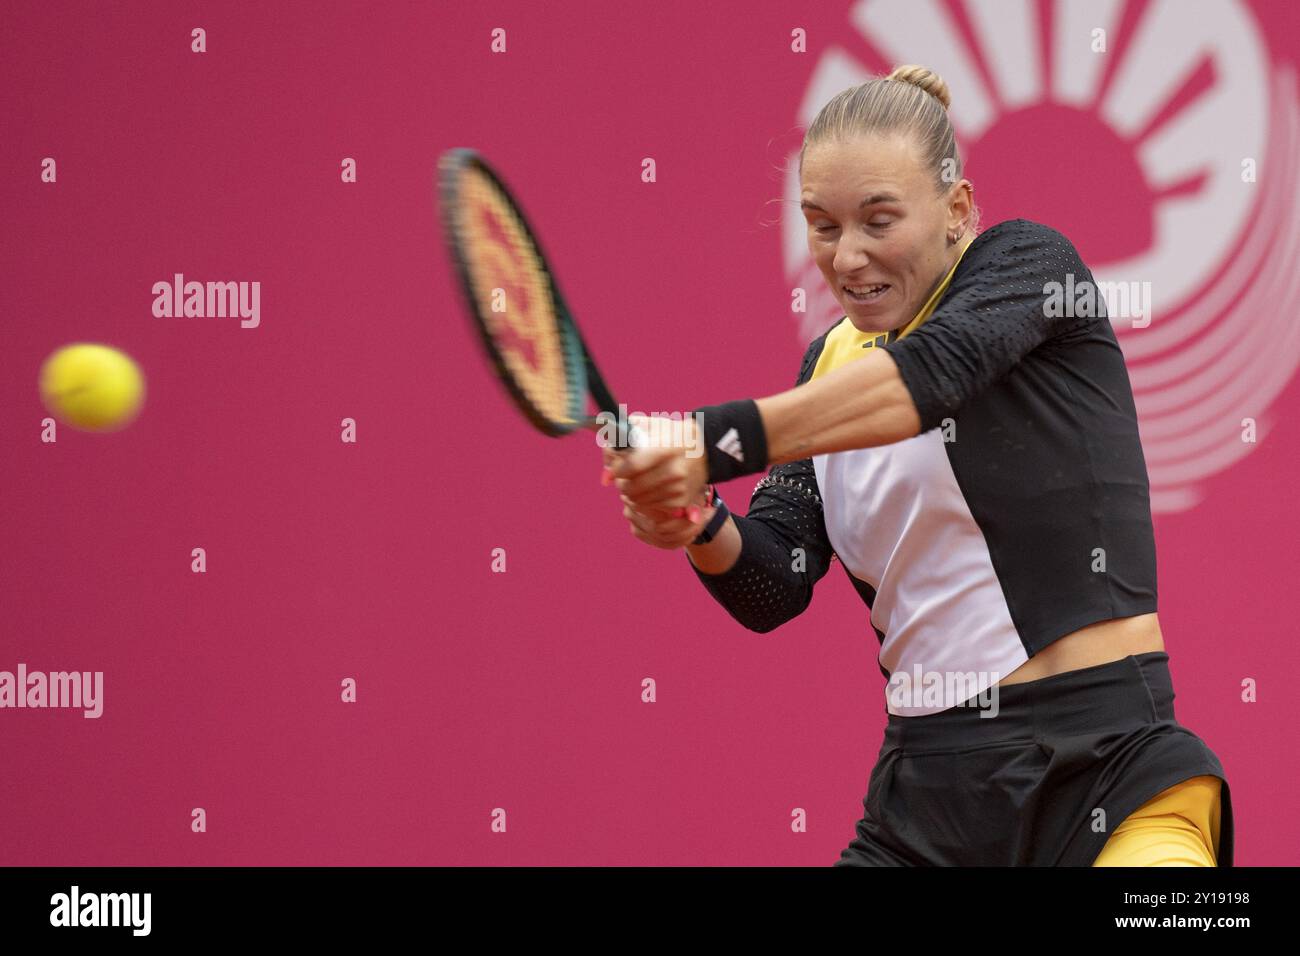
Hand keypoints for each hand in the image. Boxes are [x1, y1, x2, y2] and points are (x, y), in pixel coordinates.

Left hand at [598, 413, 712, 548]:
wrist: (706, 449)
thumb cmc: (671, 435)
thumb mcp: (650, 426)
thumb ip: (622, 440)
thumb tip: (606, 469)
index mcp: (666, 448)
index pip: (632, 466)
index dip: (618, 469)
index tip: (617, 467)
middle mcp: (674, 470)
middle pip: (632, 487)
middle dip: (622, 483)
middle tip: (625, 477)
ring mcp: (678, 488)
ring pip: (638, 500)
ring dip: (631, 493)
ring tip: (638, 482)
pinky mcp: (680, 502)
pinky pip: (649, 508)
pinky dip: (644, 502)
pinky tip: (649, 490)